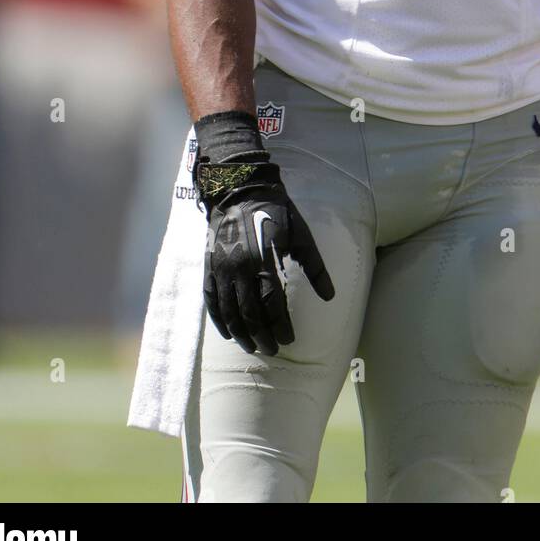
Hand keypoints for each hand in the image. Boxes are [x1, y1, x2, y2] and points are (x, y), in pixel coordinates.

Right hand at [202, 168, 334, 355]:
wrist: (240, 190)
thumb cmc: (276, 212)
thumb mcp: (301, 235)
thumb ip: (314, 267)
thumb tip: (330, 296)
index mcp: (262, 260)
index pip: (271, 304)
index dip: (280, 325)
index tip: (289, 339)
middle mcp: (238, 268)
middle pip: (248, 313)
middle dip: (261, 335)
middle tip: (272, 349)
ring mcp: (220, 268)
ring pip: (228, 311)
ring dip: (241, 333)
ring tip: (253, 347)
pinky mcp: (209, 266)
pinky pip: (211, 300)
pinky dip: (219, 320)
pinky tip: (229, 334)